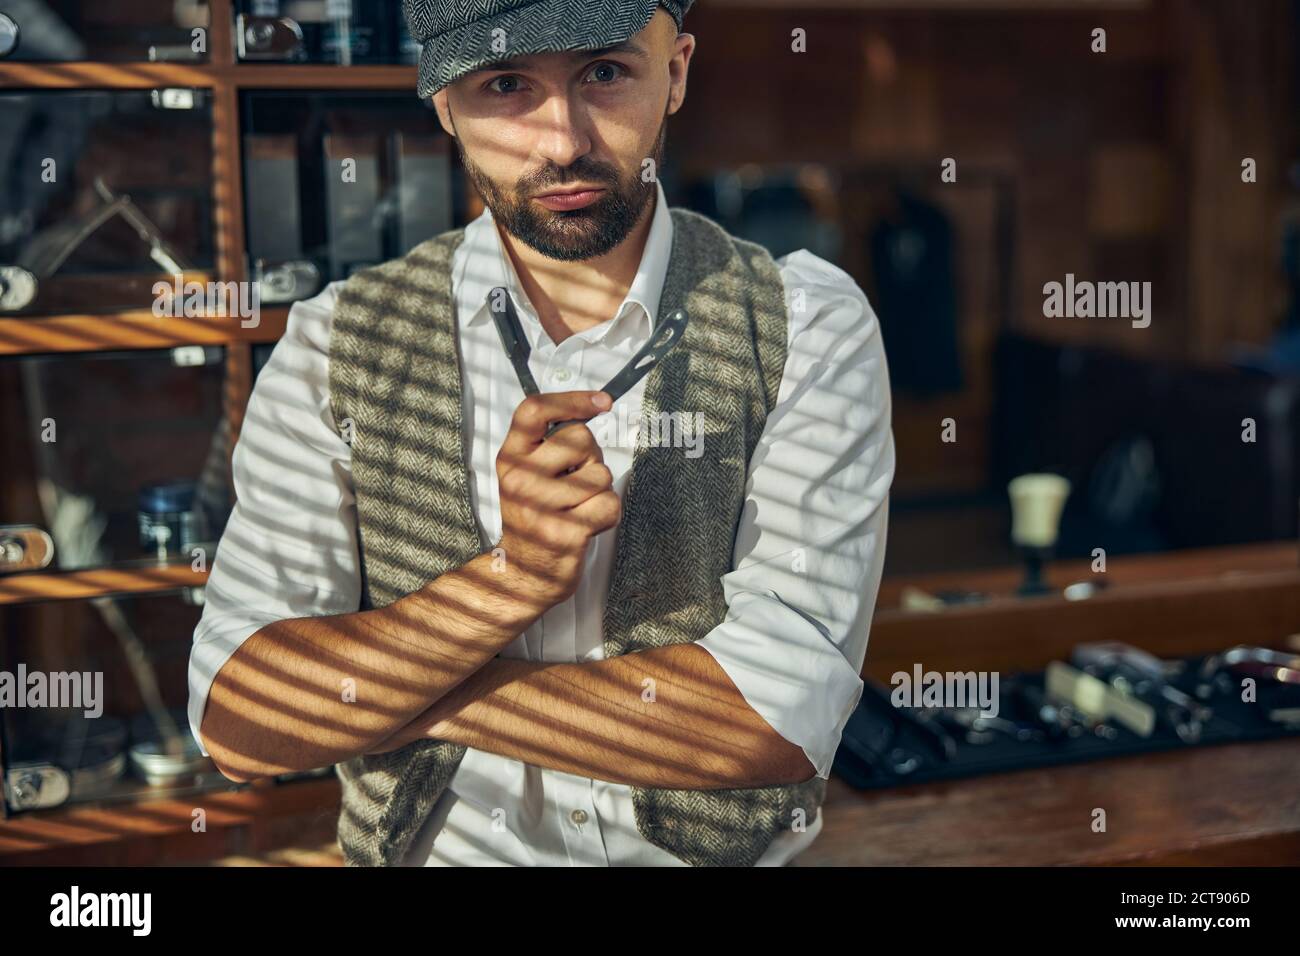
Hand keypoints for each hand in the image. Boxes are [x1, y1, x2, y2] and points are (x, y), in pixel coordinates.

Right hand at [495, 390, 621, 606]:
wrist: (525, 572)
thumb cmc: (535, 517)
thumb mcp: (526, 474)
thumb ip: (549, 443)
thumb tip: (595, 405)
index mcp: (510, 457)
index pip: (535, 410)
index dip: (572, 399)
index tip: (602, 402)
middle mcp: (520, 478)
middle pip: (581, 439)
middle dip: (590, 458)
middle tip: (574, 483)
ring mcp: (541, 506)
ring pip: (600, 474)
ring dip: (599, 491)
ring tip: (576, 509)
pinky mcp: (564, 532)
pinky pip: (609, 503)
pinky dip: (607, 515)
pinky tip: (586, 525)